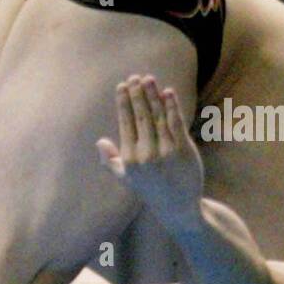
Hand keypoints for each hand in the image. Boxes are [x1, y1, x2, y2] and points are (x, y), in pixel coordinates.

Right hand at [96, 74, 202, 227]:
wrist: (177, 207)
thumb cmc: (150, 190)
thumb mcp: (126, 179)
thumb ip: (111, 161)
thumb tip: (100, 142)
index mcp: (129, 159)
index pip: (125, 124)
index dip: (123, 103)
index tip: (122, 86)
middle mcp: (145, 155)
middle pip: (141, 117)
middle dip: (137, 95)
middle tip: (134, 77)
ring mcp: (165, 152)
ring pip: (158, 117)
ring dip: (153, 95)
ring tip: (148, 79)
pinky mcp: (183, 150)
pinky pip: (176, 124)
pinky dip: (172, 107)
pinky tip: (167, 92)